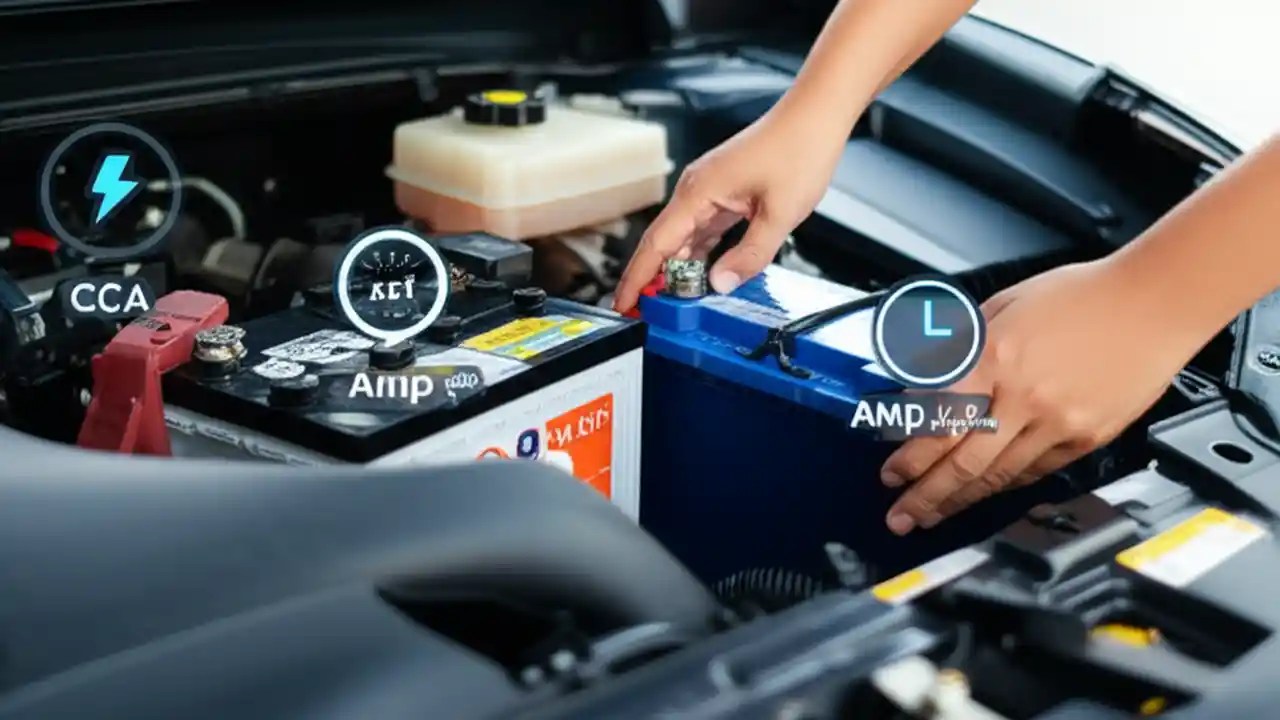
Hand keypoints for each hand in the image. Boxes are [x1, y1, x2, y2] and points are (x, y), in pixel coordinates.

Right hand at [613, 108, 845, 311]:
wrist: (815, 116)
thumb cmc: (798, 149)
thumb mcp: (780, 214)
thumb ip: (750, 255)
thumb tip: (721, 284)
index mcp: (699, 192)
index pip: (656, 244)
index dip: (637, 278)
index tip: (625, 304)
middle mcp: (696, 190)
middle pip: (662, 244)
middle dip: (650, 280)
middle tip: (647, 314)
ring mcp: (708, 191)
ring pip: (682, 239)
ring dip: (676, 270)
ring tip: (672, 303)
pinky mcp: (723, 194)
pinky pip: (701, 231)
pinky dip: (696, 255)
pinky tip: (700, 276)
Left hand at [879, 258, 1208, 534]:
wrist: (1152, 303)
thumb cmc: (1082, 296)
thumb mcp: (1003, 306)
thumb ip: (963, 347)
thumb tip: (926, 380)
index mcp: (994, 357)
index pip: (937, 422)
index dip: (908, 455)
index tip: (891, 472)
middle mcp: (1023, 396)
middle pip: (962, 463)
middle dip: (924, 496)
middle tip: (901, 515)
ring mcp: (1057, 422)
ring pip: (997, 476)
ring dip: (959, 500)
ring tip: (933, 515)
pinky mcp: (1085, 438)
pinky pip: (1035, 472)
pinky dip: (1004, 485)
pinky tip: (983, 494)